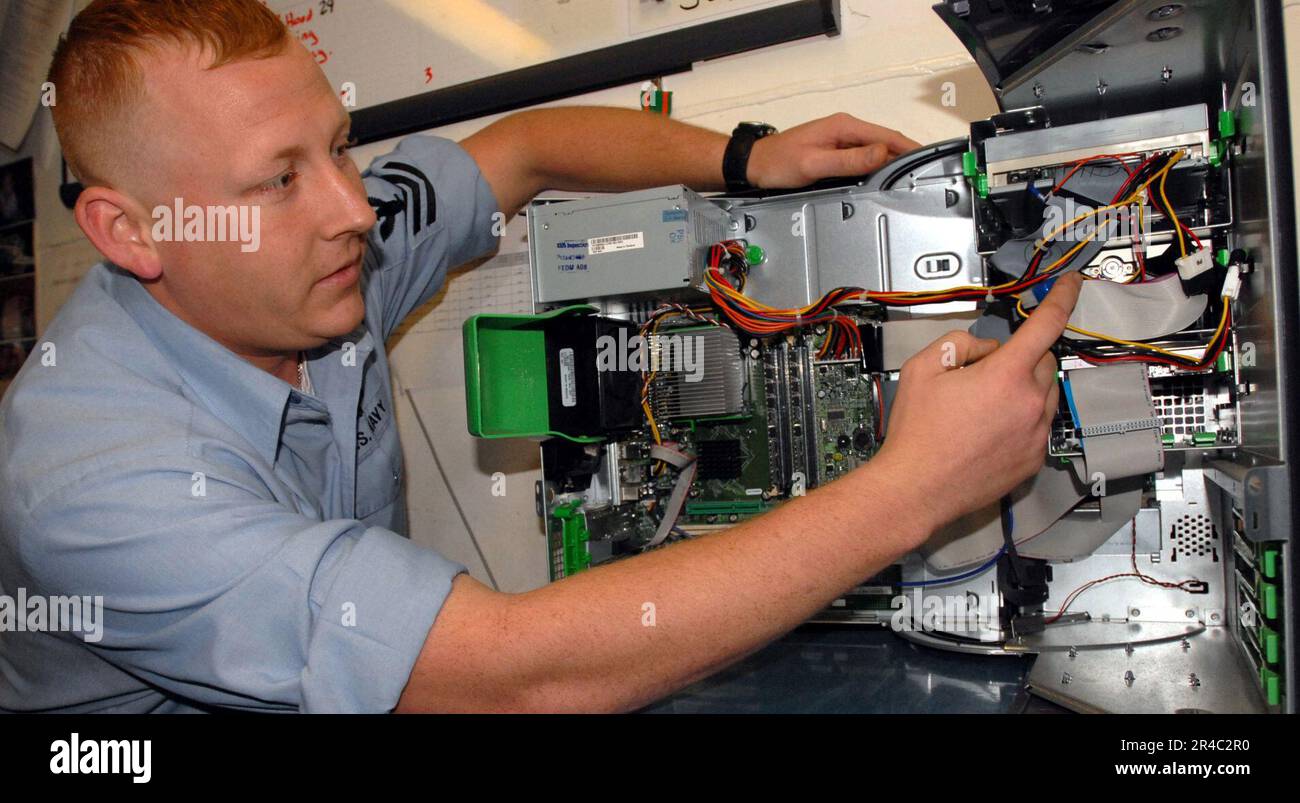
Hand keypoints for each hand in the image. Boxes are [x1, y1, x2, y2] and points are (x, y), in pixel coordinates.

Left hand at [746, 113, 920, 188]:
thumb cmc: (778, 163)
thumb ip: (848, 160)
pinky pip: (863, 157)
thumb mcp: (814, 164)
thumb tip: (881, 154)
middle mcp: (845, 129)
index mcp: (844, 126)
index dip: (909, 147)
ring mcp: (841, 140)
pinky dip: (876, 166)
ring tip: (908, 179)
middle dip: (905, 156)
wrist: (755, 164)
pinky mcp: (836, 151)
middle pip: (884, 142)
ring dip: (891, 162)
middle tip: (923, 175)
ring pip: (875, 151)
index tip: (928, 159)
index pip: (886, 135)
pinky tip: (882, 178)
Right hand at [868, 273, 1084, 533]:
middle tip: (982, 374)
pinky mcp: (1034, 460)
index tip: (1071, 284)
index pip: (1046, 324)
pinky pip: (1039, 426)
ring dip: (1024, 389)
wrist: (916, 488)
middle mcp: (1030, 404)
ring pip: (1045, 394)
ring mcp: (1036, 435)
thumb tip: (986, 349)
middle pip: (1044, 362)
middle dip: (1021, 358)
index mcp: (1005, 375)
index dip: (1062, 297)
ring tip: (982, 407)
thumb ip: (960, 343)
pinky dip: (1022, 419)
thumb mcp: (923, 368)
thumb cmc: (917, 432)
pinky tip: (987, 431)